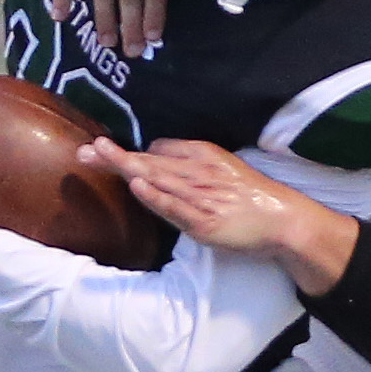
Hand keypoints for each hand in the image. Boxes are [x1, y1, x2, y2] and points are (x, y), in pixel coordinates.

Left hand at [83, 138, 356, 292]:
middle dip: (116, 156)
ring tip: (97, 157)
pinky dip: (156, 195)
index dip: (131, 153)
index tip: (101, 152)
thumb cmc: (251, 197)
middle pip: (150, 161)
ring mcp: (200, 197)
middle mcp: (199, 172)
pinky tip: (136, 185)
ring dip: (126, 167)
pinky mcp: (204, 221)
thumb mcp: (222, 169)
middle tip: (86, 151)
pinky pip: (176, 206)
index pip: (159, 150)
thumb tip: (157, 157)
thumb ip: (190, 164)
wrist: (284, 219)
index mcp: (203, 156)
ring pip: (157, 179)